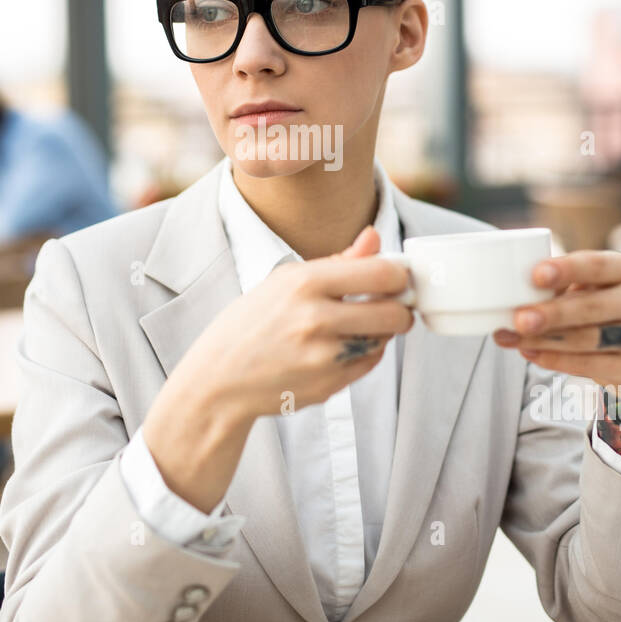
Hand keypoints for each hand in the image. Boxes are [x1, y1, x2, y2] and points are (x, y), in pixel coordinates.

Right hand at [141, 226, 413, 510]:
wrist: (219, 379)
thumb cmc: (252, 322)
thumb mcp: (285, 281)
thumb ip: (338, 261)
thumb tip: (375, 236)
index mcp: (305, 282)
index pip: (381, 273)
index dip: (398, 274)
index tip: (396, 276)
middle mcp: (316, 319)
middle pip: (394, 311)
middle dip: (401, 306)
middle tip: (393, 303)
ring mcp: (324, 356)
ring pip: (385, 339)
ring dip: (383, 331)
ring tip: (362, 323)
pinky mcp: (329, 385)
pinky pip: (370, 363)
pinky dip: (366, 352)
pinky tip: (344, 345)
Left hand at [492, 250, 620, 456]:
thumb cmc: (598, 309)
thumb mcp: (587, 288)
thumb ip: (555, 286)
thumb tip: (505, 294)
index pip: (597, 265)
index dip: (567, 270)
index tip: (535, 275)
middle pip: (592, 307)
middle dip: (552, 314)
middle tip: (518, 318)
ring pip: (590, 338)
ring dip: (547, 340)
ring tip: (514, 338)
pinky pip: (592, 365)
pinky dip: (557, 360)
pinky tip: (531, 354)